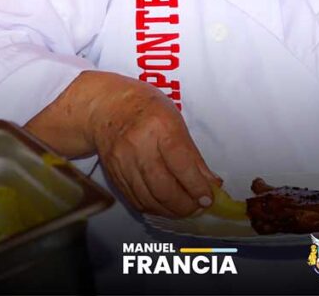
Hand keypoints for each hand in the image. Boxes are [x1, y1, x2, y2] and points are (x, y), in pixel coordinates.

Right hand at [80, 74, 219, 217]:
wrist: (108, 107)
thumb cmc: (149, 109)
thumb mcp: (177, 122)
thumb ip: (193, 155)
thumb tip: (211, 183)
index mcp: (160, 126)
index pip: (180, 163)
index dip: (196, 186)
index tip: (208, 198)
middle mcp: (139, 145)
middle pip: (162, 186)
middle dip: (184, 205)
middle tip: (198, 208)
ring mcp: (122, 162)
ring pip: (148, 198)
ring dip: (170, 211)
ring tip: (185, 210)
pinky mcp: (113, 175)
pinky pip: (135, 200)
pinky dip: (153, 208)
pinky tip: (165, 207)